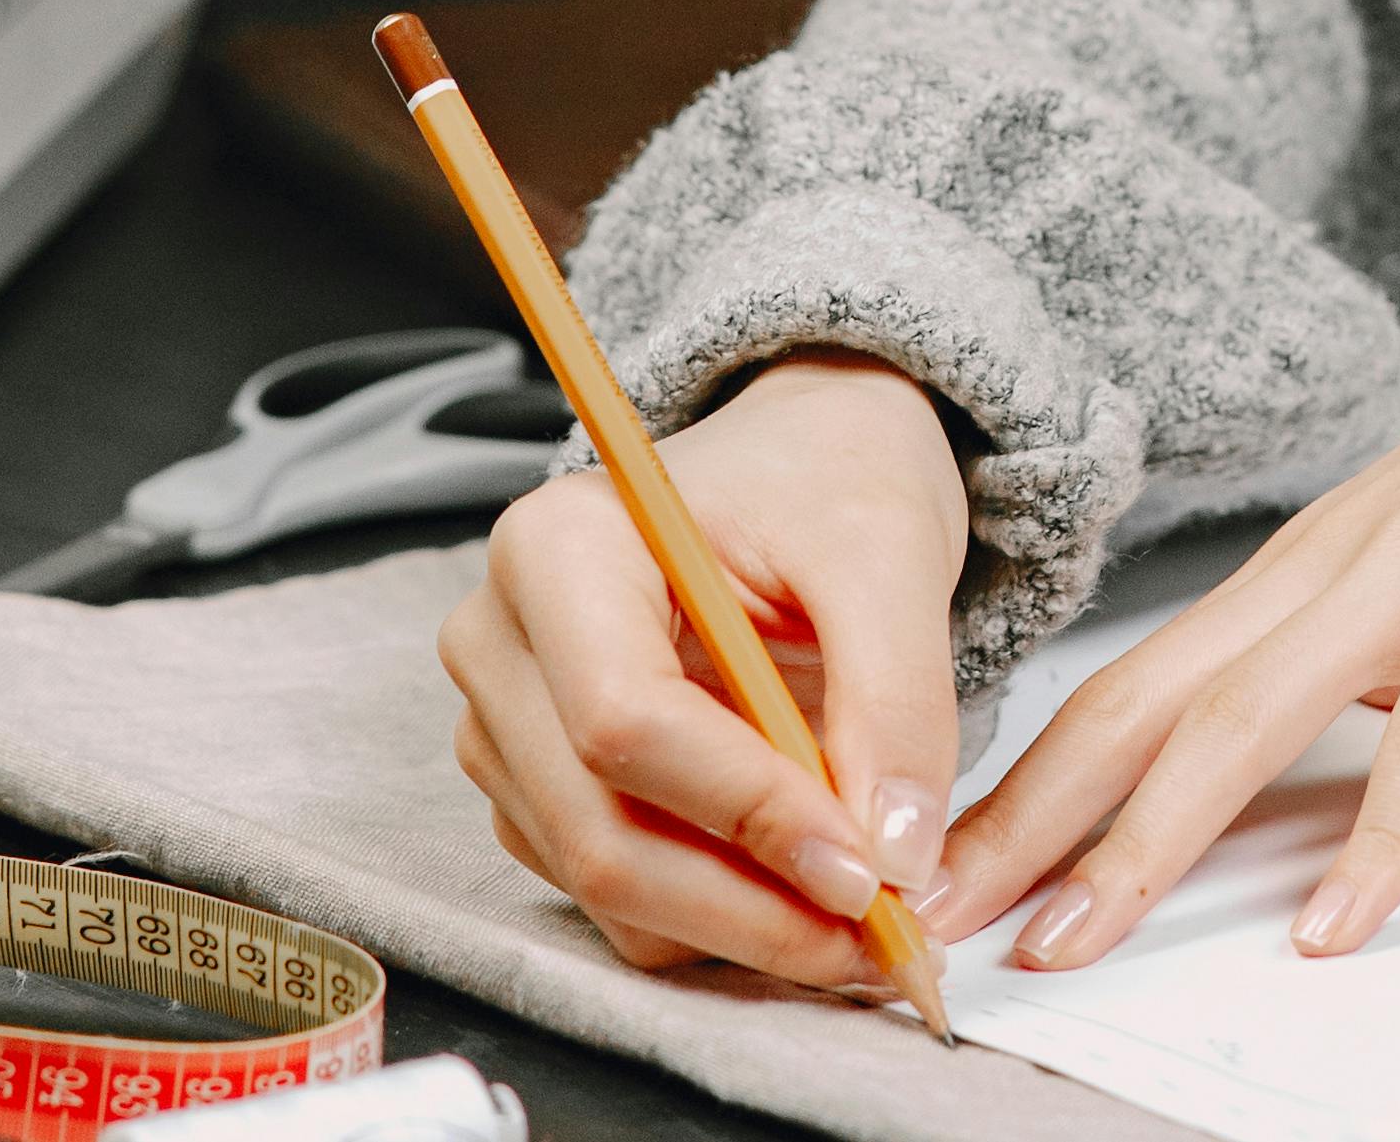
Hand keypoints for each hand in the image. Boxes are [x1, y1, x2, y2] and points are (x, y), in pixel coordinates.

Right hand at [438, 350, 969, 989]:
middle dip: (748, 903)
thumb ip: (896, 701)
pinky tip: (802, 890)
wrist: (802, 464)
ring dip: (740, 926)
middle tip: (882, 935)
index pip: (625, 720)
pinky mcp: (538, 794)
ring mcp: (506, 729)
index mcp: (558, 548)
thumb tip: (894, 856)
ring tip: (863, 916)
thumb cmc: (827, 479)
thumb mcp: (888, 552)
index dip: (747, 813)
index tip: (867, 870)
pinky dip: (717, 921)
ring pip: (606, 883)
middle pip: (598, 826)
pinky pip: (617, 899)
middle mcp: (502, 642)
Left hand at [935, 195, 1399, 972]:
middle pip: (1145, 706)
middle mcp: (1337, 563)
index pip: (1136, 690)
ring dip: (1145, 841)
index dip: (1033, 788)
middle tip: (937, 919)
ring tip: (1071, 941)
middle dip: (1030, 823)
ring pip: (1245, 719)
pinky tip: (1328, 925)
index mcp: (1315, 566)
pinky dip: (1376, 837)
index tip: (950, 871)